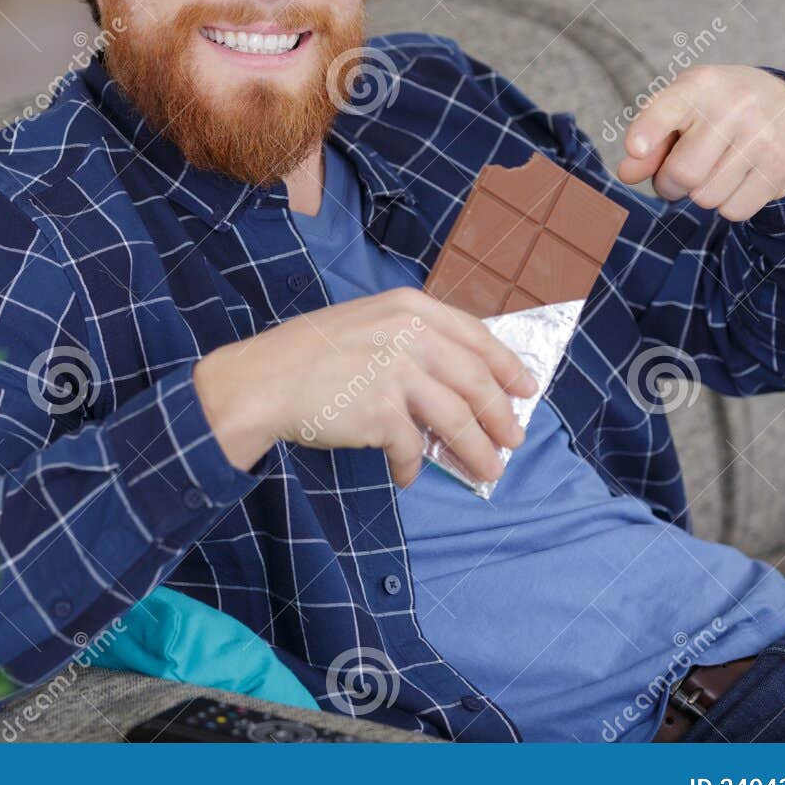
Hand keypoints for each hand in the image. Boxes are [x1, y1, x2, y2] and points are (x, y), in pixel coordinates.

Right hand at [192, 287, 537, 488]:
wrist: (258, 382)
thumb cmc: (304, 356)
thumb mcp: (364, 325)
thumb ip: (410, 341)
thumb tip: (455, 382)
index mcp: (408, 307)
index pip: (476, 335)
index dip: (506, 365)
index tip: (525, 388)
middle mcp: (408, 333)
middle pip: (475, 380)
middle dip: (500, 416)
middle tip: (513, 440)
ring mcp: (396, 371)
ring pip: (457, 419)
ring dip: (476, 451)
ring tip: (485, 472)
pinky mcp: (380, 410)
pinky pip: (411, 447)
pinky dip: (412, 467)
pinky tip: (406, 477)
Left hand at [616, 66, 784, 220]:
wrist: (784, 102)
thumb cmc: (714, 110)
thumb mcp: (679, 110)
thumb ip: (649, 140)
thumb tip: (627, 173)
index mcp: (699, 85)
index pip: (667, 110)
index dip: (648, 132)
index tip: (635, 148)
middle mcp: (735, 106)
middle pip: (683, 174)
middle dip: (669, 184)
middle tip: (676, 174)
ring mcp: (764, 137)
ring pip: (706, 198)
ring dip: (699, 194)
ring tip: (712, 170)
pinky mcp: (782, 168)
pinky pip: (734, 211)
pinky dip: (726, 205)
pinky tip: (736, 179)